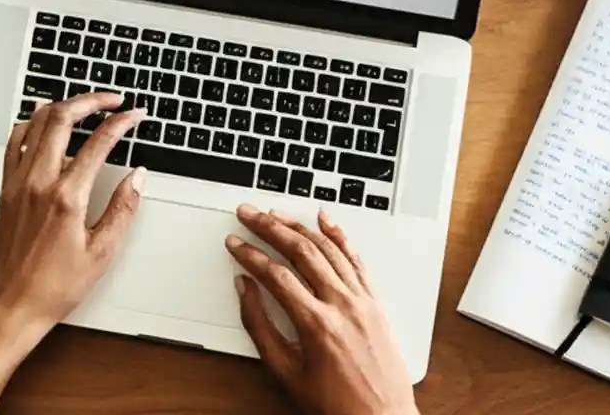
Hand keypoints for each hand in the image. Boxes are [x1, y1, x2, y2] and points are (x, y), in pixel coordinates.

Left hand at [0, 92, 147, 353]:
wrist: (10, 304)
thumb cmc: (54, 286)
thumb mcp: (101, 252)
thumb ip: (123, 209)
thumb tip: (138, 177)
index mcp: (66, 197)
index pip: (99, 142)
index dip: (122, 123)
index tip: (135, 116)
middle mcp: (38, 181)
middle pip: (63, 117)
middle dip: (91, 100)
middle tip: (112, 100)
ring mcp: (17, 182)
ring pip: (37, 122)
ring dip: (63, 106)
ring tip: (84, 105)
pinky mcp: (5, 188)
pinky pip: (15, 141)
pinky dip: (32, 123)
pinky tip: (44, 121)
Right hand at [226, 205, 417, 414]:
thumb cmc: (335, 403)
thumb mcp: (286, 371)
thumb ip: (260, 326)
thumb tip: (245, 290)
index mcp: (316, 323)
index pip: (275, 275)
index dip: (250, 254)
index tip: (234, 243)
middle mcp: (341, 304)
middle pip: (301, 251)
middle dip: (270, 227)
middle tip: (249, 214)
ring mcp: (362, 299)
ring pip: (328, 248)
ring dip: (300, 226)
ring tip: (277, 213)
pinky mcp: (375, 301)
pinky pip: (356, 259)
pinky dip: (340, 236)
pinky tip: (326, 220)